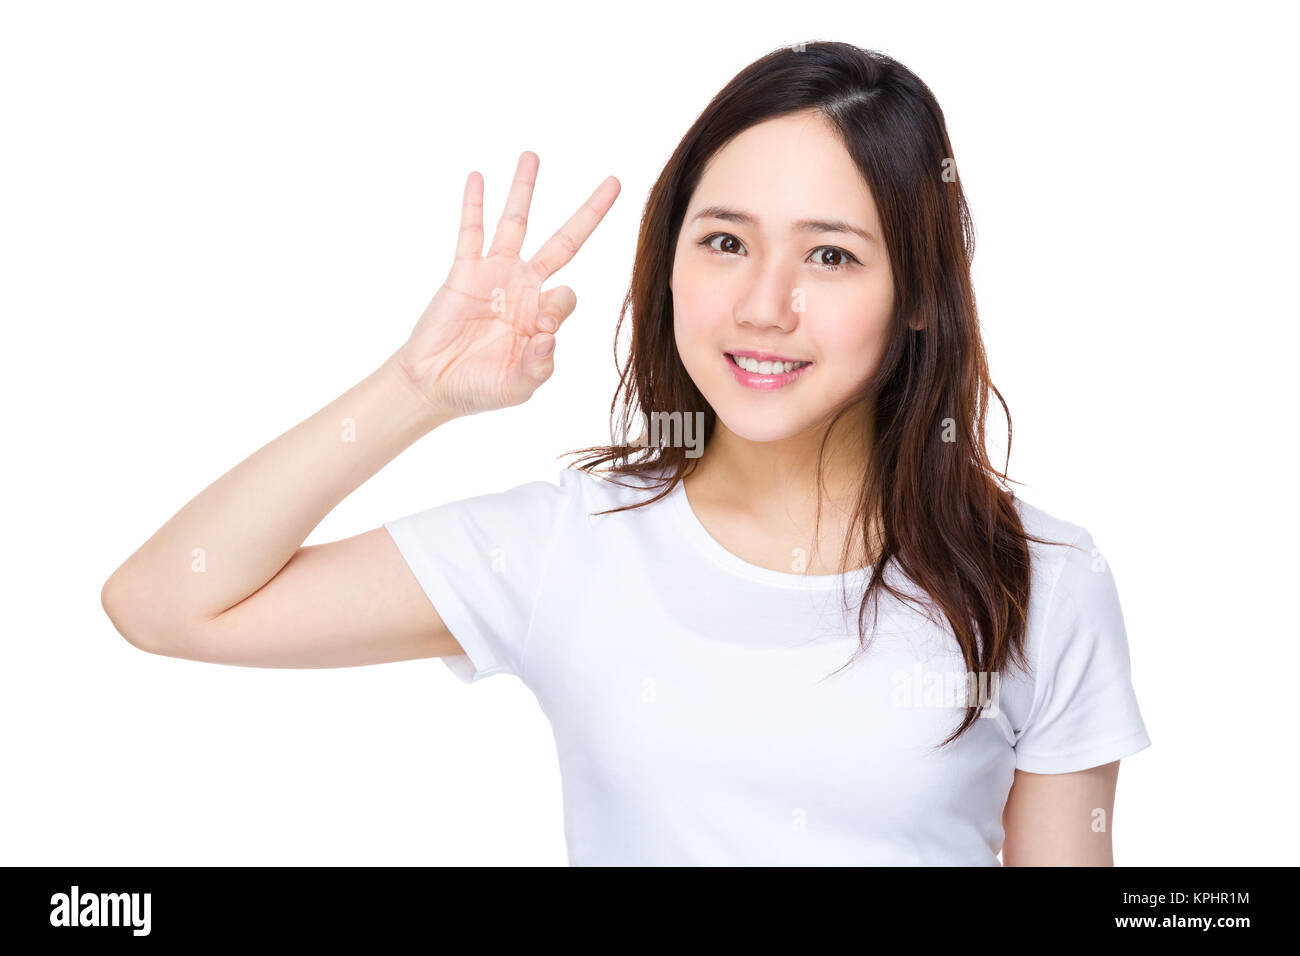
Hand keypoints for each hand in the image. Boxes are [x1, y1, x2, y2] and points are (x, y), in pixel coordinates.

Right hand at [394, 151, 619, 417]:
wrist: (433, 385)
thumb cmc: (479, 388)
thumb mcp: (517, 386)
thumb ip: (539, 366)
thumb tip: (548, 337)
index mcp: (542, 314)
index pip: (567, 295)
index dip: (556, 310)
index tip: (536, 334)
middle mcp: (524, 287)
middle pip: (564, 240)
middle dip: (590, 212)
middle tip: (614, 182)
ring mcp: (494, 274)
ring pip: (516, 222)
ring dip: (525, 189)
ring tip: (532, 155)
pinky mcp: (463, 271)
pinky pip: (470, 231)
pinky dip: (473, 205)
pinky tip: (478, 177)